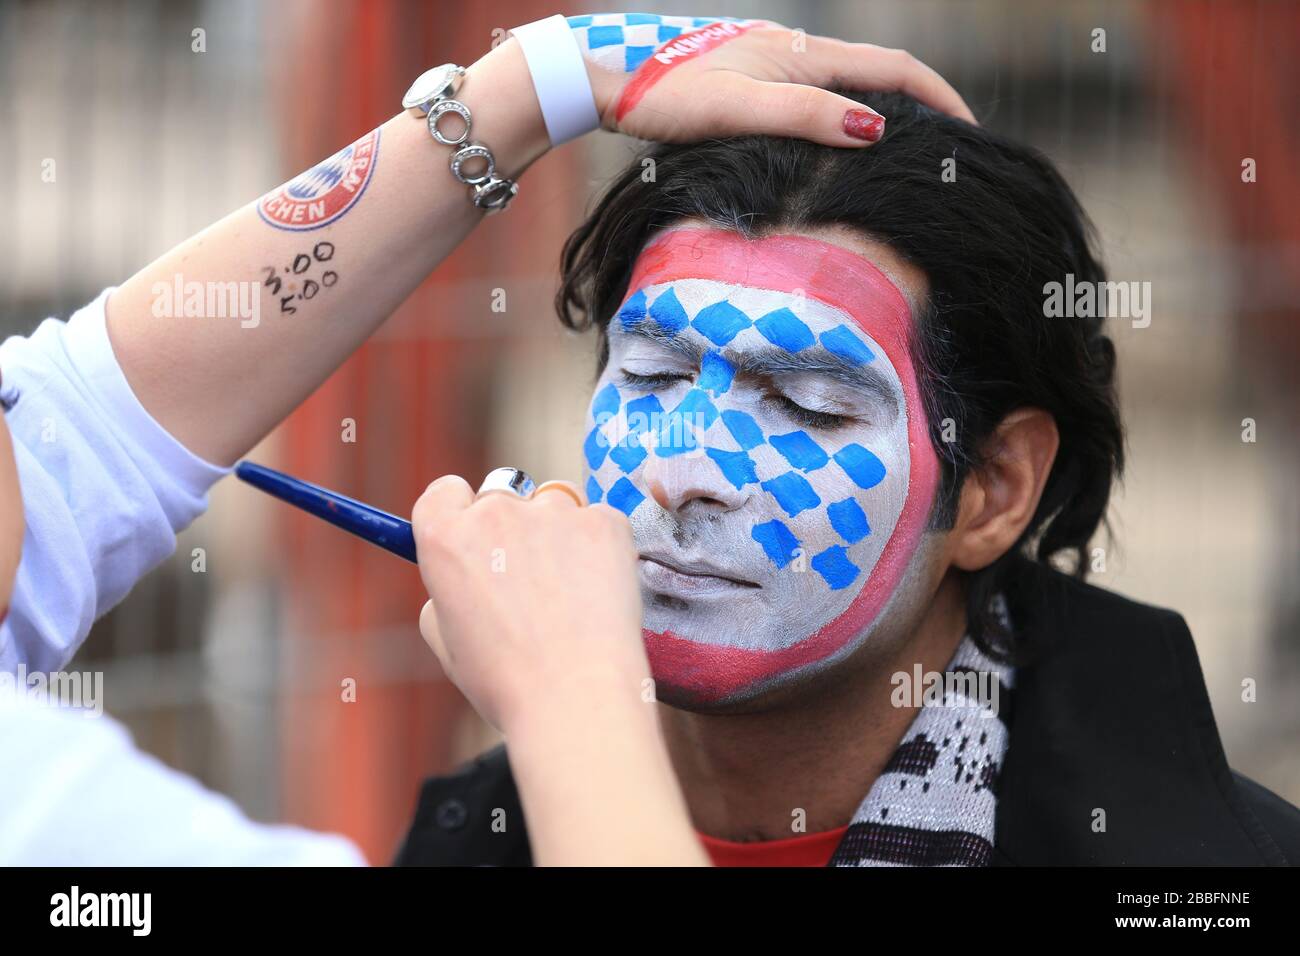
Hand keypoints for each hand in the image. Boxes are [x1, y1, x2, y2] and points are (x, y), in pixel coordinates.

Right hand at [411, 475, 645, 733]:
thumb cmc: (508, 683)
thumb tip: (462, 573)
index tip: (472, 529)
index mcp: (445, 538)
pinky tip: (599, 594)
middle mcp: (496, 513)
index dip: (459, 511)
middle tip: (529, 578)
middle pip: (501, 495)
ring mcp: (554, 512)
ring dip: (557, 533)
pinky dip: (599, 548)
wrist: (577, 699)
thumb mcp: (447, 642)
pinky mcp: (604, 521)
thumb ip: (446, 593)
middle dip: (511, 527)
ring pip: (554, 505)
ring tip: (568, 595)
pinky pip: (597, 522)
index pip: (444, 492)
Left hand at [570, 14, 974, 146]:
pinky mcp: (751, 73)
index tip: (969, 131)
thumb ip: (806, 116)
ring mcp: (774, 59)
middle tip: (944, 146)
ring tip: (903, 148)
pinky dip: (845, 111)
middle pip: (878, 71)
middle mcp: (797, 49)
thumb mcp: (741, 110)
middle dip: (920, 103)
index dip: (939, 98)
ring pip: (847, 80)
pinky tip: (836, 138)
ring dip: (883, 108)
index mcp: (804, 53)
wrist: (610, 76)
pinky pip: (817, 89)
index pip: (894, 69)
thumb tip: (874, 128)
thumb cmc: (669, 95)